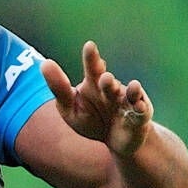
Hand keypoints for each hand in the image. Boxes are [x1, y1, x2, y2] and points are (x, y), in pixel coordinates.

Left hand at [41, 41, 153, 159]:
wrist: (115, 140)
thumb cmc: (91, 120)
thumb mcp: (70, 108)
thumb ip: (59, 88)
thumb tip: (45, 63)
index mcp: (94, 85)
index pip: (93, 69)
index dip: (92, 59)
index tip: (89, 46)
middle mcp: (113, 90)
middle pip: (109, 83)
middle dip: (107, 81)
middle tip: (103, 77)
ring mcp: (128, 102)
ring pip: (129, 95)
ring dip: (127, 91)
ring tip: (119, 91)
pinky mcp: (140, 116)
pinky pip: (142, 112)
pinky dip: (141, 109)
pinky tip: (139, 106)